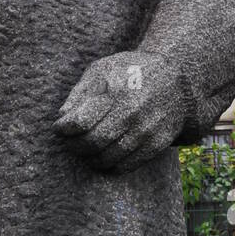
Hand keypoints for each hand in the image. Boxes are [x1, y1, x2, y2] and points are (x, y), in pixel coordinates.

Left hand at [54, 49, 185, 171]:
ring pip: (108, 158)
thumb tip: (62, 117)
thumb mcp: (103, 69)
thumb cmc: (131, 72)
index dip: (63, 129)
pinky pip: (126, 166)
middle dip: (74, 146)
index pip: (79, 122)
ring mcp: (145, 130)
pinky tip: (103, 157)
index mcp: (115, 91)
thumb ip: (80, 92)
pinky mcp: (156, 144)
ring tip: (85, 151)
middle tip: (70, 142)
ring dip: (90, 158)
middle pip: (92, 142)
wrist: (175, 80)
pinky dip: (110, 166)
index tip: (59, 128)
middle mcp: (131, 112)